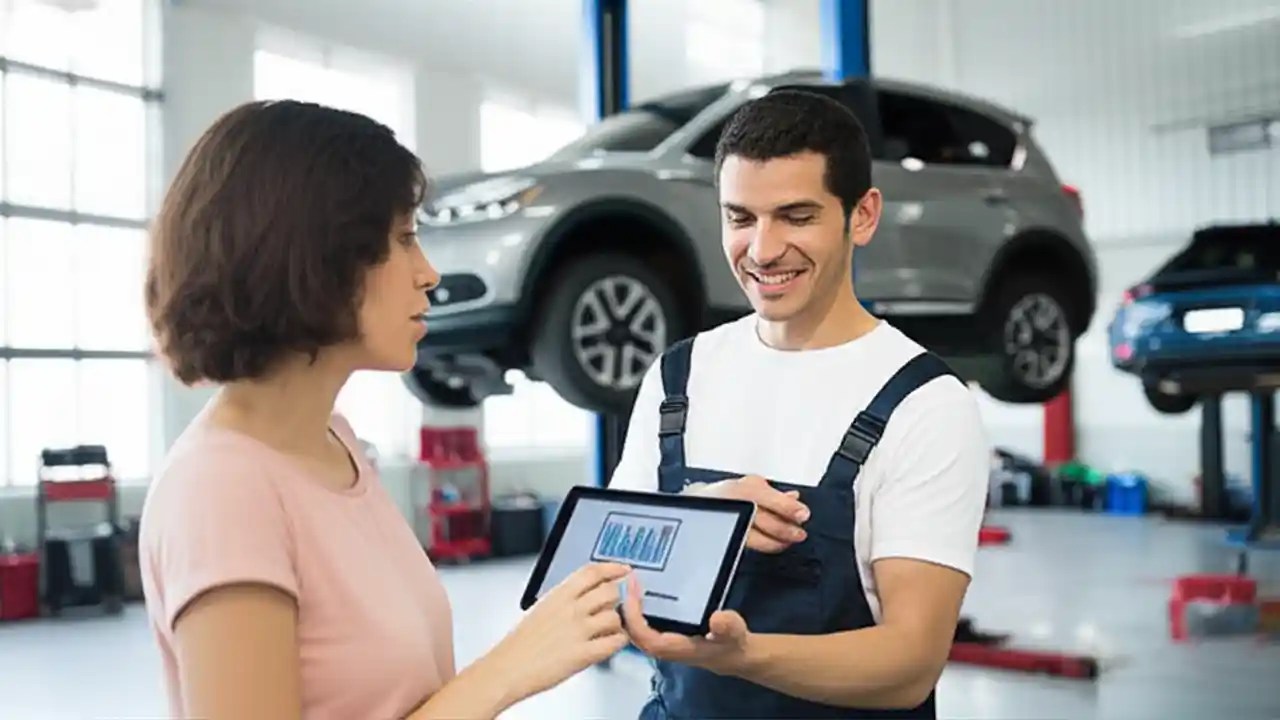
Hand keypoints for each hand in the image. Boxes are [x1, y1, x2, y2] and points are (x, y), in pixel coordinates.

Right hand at [488, 563, 630, 700]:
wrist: (506, 669)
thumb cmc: (518, 645)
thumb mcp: (540, 609)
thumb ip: (563, 601)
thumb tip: (583, 596)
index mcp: (558, 595)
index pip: (592, 572)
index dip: (612, 568)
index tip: (623, 570)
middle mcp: (570, 610)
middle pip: (609, 591)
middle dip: (617, 599)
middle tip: (615, 605)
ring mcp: (578, 631)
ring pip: (615, 617)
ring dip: (617, 624)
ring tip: (609, 630)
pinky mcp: (583, 654)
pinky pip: (615, 642)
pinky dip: (618, 642)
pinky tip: (610, 644)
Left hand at [621, 573, 751, 675]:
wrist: (735, 654)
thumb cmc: (732, 643)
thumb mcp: (735, 633)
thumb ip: (728, 627)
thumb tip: (717, 619)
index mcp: (676, 649)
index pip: (645, 637)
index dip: (634, 617)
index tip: (633, 590)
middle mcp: (664, 648)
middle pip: (633, 634)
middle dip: (625, 609)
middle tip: (627, 580)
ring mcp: (662, 643)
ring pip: (635, 630)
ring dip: (629, 608)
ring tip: (629, 582)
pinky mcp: (664, 636)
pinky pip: (642, 625)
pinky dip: (636, 609)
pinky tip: (638, 591)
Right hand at [701, 475, 808, 552]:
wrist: (699, 505)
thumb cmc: (725, 494)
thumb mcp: (751, 484)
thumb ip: (774, 493)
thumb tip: (794, 498)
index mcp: (744, 490)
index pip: (770, 499)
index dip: (789, 507)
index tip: (803, 514)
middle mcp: (737, 506)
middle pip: (767, 521)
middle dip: (787, 529)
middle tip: (799, 533)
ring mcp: (732, 524)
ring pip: (759, 539)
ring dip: (778, 542)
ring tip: (788, 541)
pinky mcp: (730, 538)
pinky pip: (751, 545)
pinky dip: (766, 545)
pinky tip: (775, 543)